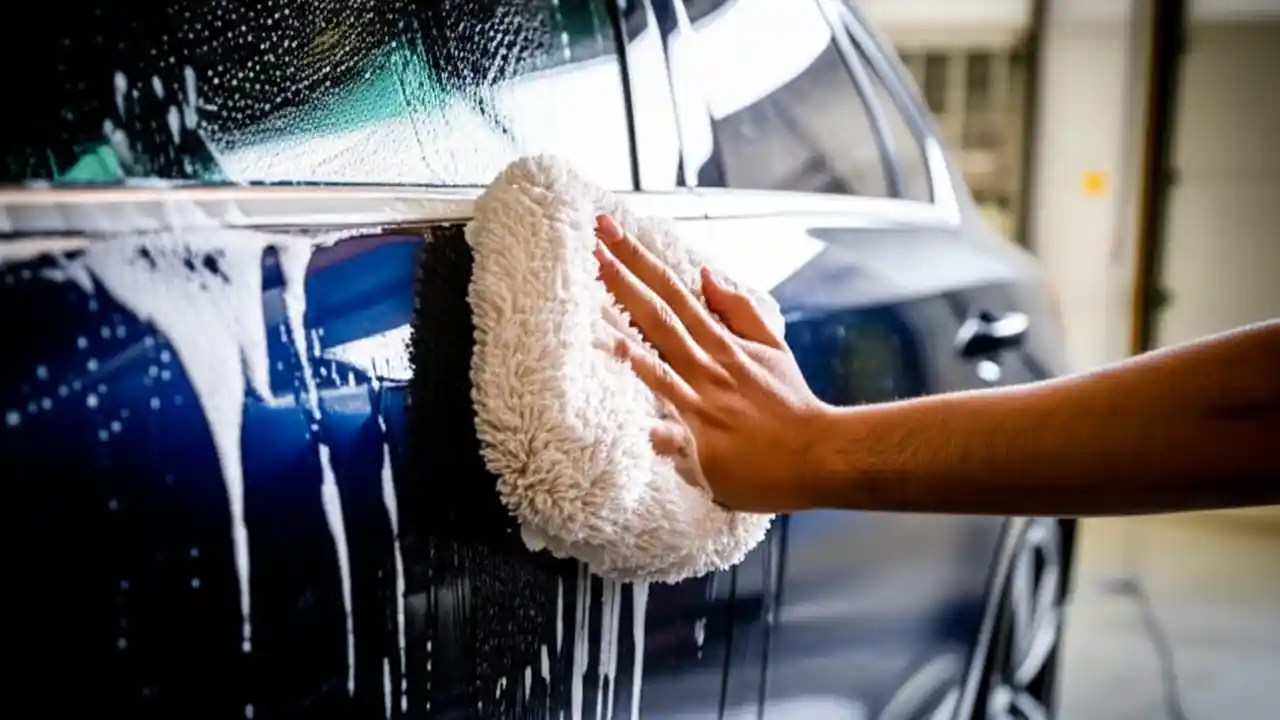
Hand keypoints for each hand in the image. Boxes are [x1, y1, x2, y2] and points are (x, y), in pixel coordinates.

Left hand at [593, 214, 832, 510]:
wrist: (821, 455)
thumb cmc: (791, 405)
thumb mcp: (772, 347)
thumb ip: (738, 309)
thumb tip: (705, 272)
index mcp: (720, 343)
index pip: (673, 290)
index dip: (638, 258)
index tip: (608, 228)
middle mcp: (706, 368)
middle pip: (657, 317)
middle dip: (620, 280)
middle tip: (588, 246)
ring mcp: (701, 406)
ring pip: (654, 368)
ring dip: (620, 341)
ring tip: (586, 314)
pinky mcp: (701, 449)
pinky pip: (666, 436)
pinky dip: (645, 427)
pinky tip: (618, 417)